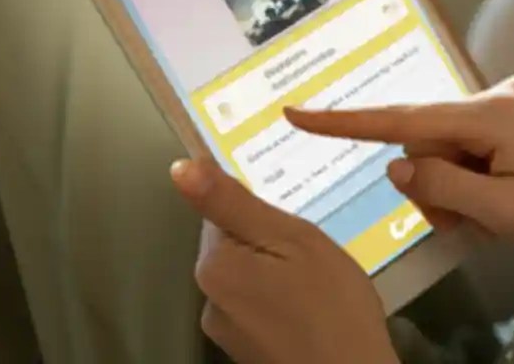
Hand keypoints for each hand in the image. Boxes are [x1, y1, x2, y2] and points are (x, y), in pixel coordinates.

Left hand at [170, 159, 397, 363]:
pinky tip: (316, 307)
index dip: (264, 208)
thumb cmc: (332, 305)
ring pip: (252, 277)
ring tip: (321, 280)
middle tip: (316, 250)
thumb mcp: (293, 240)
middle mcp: (209, 298)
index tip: (297, 218)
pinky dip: (286, 301)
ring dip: (281, 272)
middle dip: (274, 241)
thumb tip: (181, 167)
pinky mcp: (247, 351)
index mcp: (215, 265)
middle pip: (237, 245)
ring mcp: (227, 331)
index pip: (224, 211)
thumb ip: (235, 204)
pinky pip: (263, 307)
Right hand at [285, 76, 513, 266]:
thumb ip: (438, 187)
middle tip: (473, 224)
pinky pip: (475, 148)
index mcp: (494, 112)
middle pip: (428, 141)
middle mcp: (502, 95)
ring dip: (459, 190)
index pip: (402, 118)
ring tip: (499, 218)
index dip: (345, 122)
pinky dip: (477, 182)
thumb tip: (397, 168)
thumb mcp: (499, 213)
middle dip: (436, 186)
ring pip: (450, 149)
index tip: (296, 113)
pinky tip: (507, 205)